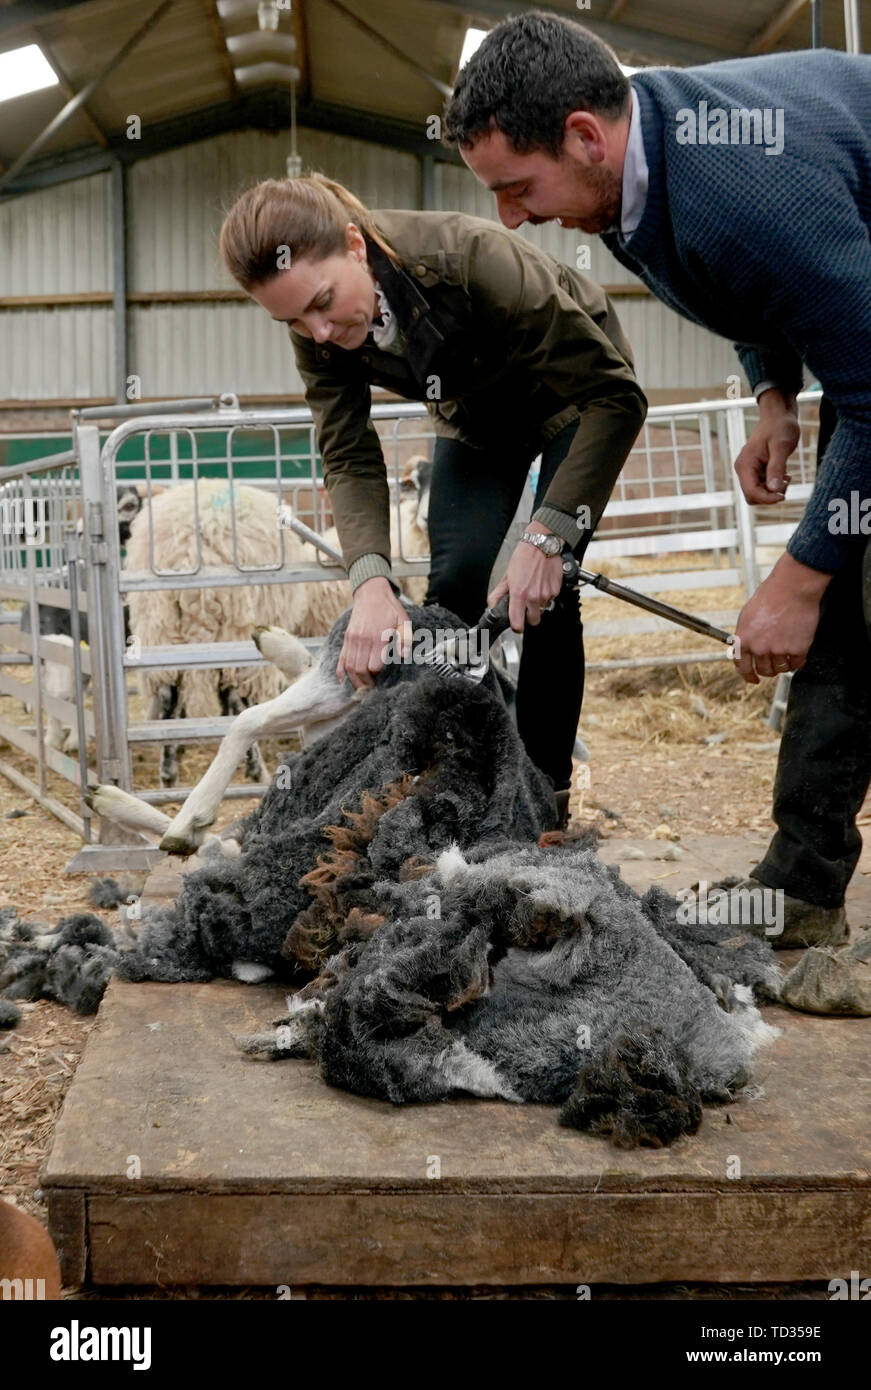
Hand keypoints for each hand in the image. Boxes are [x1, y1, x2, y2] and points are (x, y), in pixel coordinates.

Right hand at [336, 578, 409, 688]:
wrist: (371, 593)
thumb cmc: (390, 608)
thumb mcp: (403, 620)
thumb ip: (405, 639)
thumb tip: (404, 657)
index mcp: (377, 637)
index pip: (374, 666)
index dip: (378, 674)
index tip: (383, 675)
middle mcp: (362, 639)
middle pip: (359, 670)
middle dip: (366, 683)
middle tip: (372, 689)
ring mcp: (352, 639)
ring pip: (349, 667)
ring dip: (354, 681)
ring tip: (362, 688)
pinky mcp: (346, 639)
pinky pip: (341, 658)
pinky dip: (340, 672)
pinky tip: (342, 681)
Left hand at [487, 525, 564, 630]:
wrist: (542, 545)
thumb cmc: (524, 556)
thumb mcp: (507, 575)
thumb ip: (499, 593)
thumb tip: (493, 604)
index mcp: (519, 594)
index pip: (517, 623)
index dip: (516, 626)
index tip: (516, 624)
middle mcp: (534, 597)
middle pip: (533, 621)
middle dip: (529, 617)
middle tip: (525, 607)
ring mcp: (546, 594)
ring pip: (542, 610)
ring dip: (538, 605)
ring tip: (533, 590)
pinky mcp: (556, 590)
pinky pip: (550, 600)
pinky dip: (546, 596)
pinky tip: (541, 585)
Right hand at [734, 389, 799, 504]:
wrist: (778, 416)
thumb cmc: (780, 427)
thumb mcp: (781, 447)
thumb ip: (776, 468)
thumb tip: (774, 490)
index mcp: (745, 464)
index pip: (751, 492)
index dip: (767, 498)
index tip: (784, 495)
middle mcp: (743, 469)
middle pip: (752, 496)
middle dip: (769, 495)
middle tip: (786, 482)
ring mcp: (748, 470)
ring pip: (758, 493)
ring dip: (773, 491)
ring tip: (786, 477)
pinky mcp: (755, 470)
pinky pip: (762, 486)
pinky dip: (774, 485)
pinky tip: (784, 474)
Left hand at [734, 552, 831, 683]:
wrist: (792, 588)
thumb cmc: (770, 596)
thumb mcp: (747, 616)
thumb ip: (745, 635)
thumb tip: (745, 648)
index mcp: (744, 640)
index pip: (742, 667)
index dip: (748, 676)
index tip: (753, 679)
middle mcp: (759, 648)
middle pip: (764, 671)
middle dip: (769, 669)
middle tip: (774, 661)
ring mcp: (779, 650)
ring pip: (781, 669)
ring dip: (784, 664)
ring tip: (787, 651)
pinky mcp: (798, 649)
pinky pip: (797, 663)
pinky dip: (798, 660)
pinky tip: (798, 650)